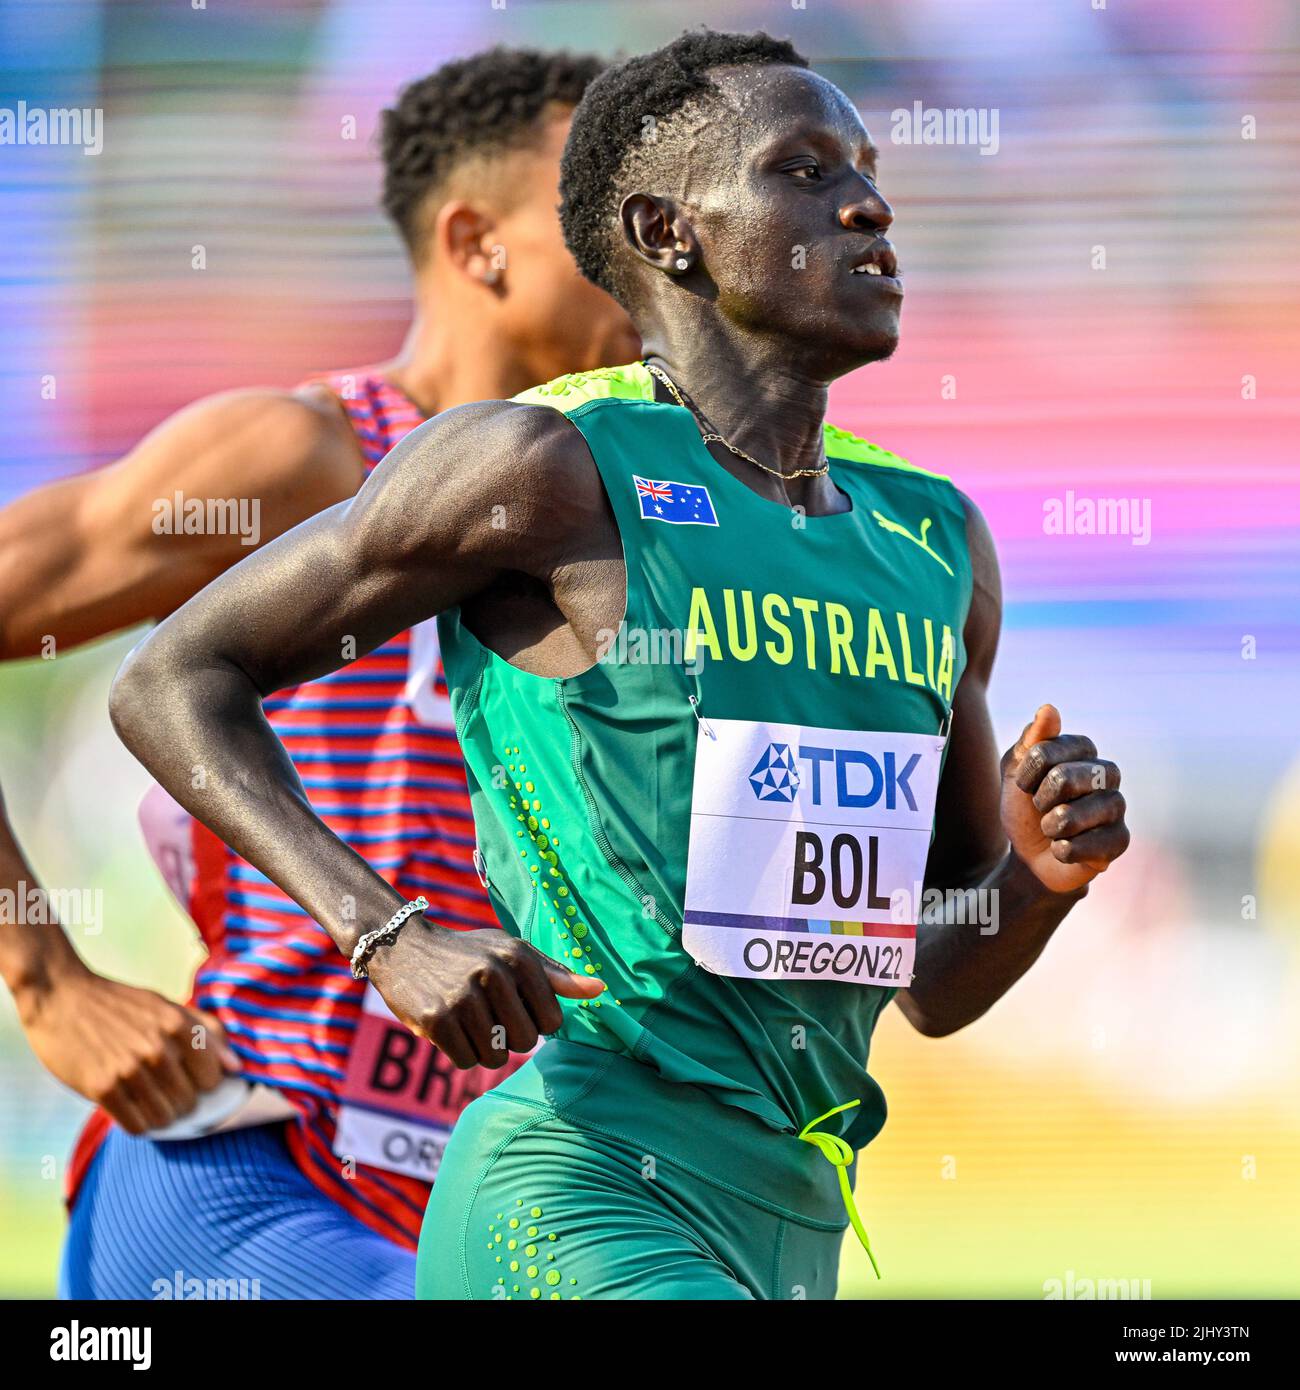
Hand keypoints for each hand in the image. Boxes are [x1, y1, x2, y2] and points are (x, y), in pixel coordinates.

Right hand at [16, 965, 238, 1133]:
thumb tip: (236, 1067)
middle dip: (180, 1100)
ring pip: (165, 1118)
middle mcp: (157, 1047)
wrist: (61, 995)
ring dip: (159, 1115)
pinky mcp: (102, 1087)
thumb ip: (205, 1033)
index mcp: (178, 1025)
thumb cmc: (120, 1004)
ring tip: (145, 1097)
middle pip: (189, 1102)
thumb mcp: (166, 1007)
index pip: (213, 1079)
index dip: (203, 1083)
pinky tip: (128, 1105)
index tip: (188, 1077)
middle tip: (161, 1087)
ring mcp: (129, 1068)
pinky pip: (136, 1126)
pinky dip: (137, 1123)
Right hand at [367, 922, 604, 1069]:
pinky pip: (466, 1061)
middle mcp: (493, 974)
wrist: (404, 946)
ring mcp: (463, 997)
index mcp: (519, 957)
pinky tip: (451, 1028)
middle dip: (509, 1038)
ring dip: (484, 1048)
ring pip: (495, 1057)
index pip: (552, 1020)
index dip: (535, 1022)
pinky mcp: (435, 1019)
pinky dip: (461, 1053)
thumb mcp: (513, 952)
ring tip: (469, 1021)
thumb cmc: (470, 954)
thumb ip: (556, 975)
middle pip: (525, 1041)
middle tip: (489, 1016)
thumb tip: (600, 989)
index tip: (515, 1007)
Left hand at [1000, 704, 1129, 894]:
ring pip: (1073, 815)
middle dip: (1039, 801)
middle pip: (1063, 778)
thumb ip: (1031, 741)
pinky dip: (1065, 851)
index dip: (1026, 773)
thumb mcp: (1016, 772)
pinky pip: (1087, 846)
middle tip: (1042, 808)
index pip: (1046, 751)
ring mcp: (1116, 806)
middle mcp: (1107, 773)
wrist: (1031, 855)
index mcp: (1082, 750)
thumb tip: (1049, 709)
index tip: (1024, 785)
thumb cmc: (1025, 808)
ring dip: (1050, 827)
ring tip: (1054, 829)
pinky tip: (1064, 849)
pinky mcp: (1121, 839)